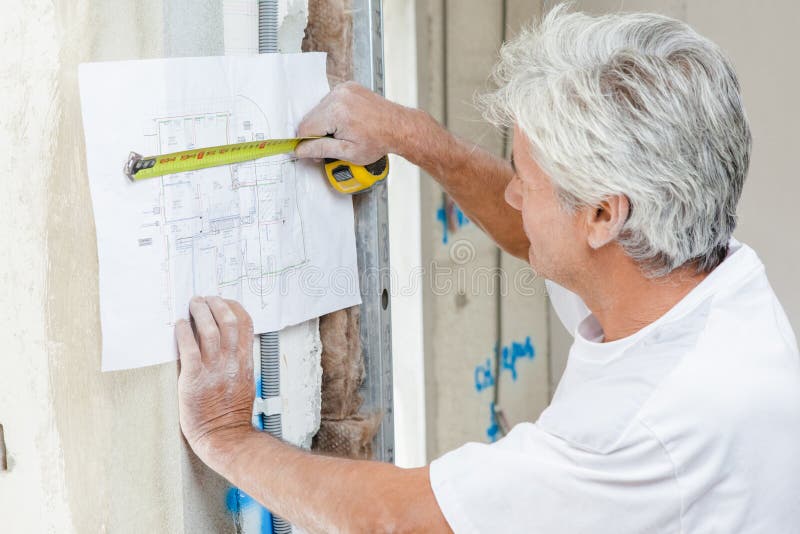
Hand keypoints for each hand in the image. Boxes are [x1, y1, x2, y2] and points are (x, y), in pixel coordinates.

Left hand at [175, 296, 255, 470]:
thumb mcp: (244, 381)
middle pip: (227, 321)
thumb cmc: (232, 414)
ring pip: (209, 330)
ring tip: (193, 305)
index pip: (245, 324)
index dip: (235, 308)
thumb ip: (239, 363)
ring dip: (200, 312)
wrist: (224, 436)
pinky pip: (189, 348)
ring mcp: (214, 369)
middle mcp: (232, 361)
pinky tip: (179, 325)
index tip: (225, 302)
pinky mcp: (194, 378)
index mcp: (245, 361)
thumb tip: (229, 346)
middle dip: (216, 304)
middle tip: (205, 299)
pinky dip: (183, 333)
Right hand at [295, 81, 409, 164]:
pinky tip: (346, 123)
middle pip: (310, 118)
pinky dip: (333, 113)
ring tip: (343, 133)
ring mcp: (344, 88)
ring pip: (319, 109)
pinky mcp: (348, 87)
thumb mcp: (348, 152)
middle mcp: (338, 95)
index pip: (305, 128)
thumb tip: (301, 150)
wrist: (399, 127)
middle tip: (332, 145)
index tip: (311, 153)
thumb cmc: (379, 140)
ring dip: (325, 123)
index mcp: (336, 111)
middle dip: (317, 134)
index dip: (306, 143)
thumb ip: (320, 149)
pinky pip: (330, 101)